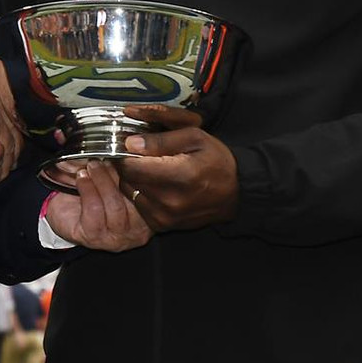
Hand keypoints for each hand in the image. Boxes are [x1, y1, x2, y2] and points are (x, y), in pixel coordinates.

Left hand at [44, 161, 150, 251]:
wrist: (63, 211)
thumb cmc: (94, 191)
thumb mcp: (115, 173)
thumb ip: (126, 162)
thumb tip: (132, 139)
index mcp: (150, 211)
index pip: (154, 190)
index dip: (140, 168)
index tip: (126, 151)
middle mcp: (138, 228)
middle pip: (137, 197)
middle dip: (119, 172)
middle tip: (105, 156)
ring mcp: (118, 235)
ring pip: (115, 205)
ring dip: (101, 180)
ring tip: (91, 167)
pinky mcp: (95, 237)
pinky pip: (94, 210)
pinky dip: (87, 189)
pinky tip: (81, 179)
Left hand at [118, 127, 238, 229]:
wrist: (235, 192)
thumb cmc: (216, 161)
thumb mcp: (194, 137)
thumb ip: (161, 140)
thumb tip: (130, 143)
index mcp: (179, 175)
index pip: (131, 166)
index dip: (126, 152)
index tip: (131, 145)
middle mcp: (170, 200)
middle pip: (127, 179)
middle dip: (130, 164)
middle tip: (143, 155)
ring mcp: (165, 216)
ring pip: (130, 192)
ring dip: (135, 179)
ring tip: (152, 169)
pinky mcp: (163, 225)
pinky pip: (139, 205)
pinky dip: (142, 193)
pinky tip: (158, 185)